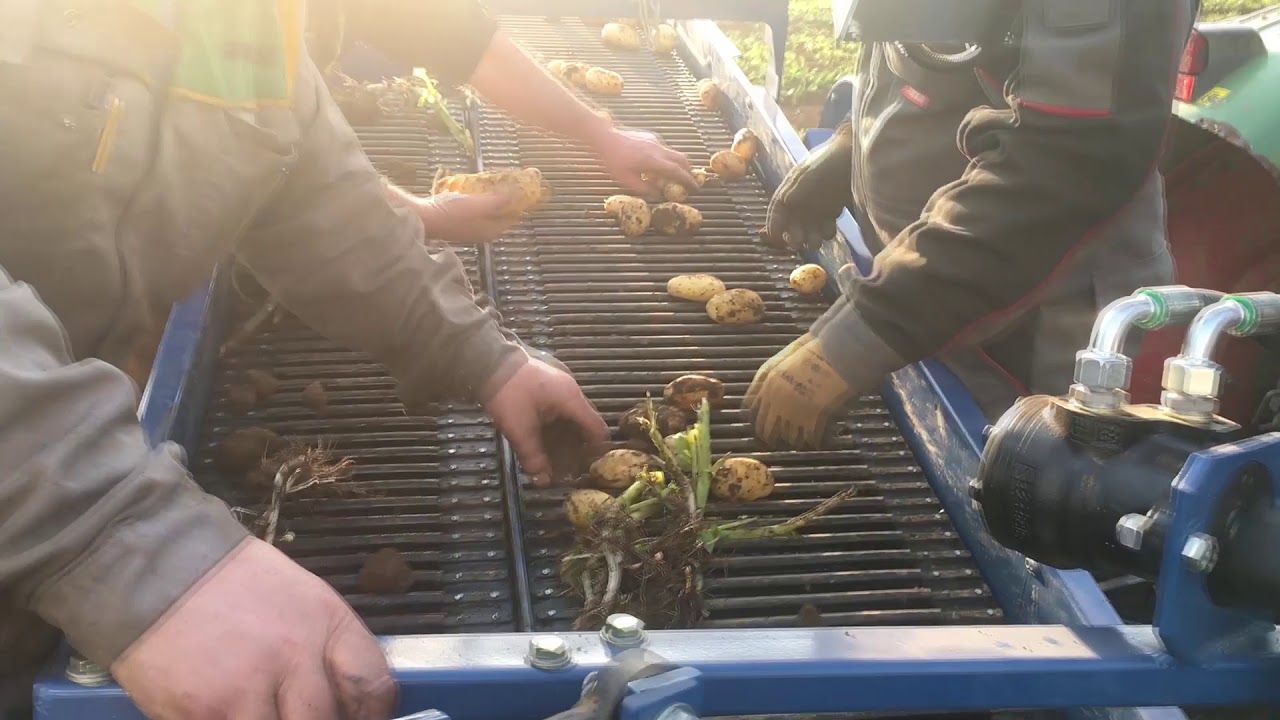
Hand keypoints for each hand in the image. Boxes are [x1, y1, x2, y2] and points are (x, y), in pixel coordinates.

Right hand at [112, 538, 395, 719]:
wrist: (158, 564)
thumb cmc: (232, 582)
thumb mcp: (301, 598)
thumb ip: (324, 647)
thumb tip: (341, 695)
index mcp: (327, 622)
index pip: (373, 687)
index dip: (371, 716)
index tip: (356, 719)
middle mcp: (294, 655)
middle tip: (300, 715)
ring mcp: (247, 687)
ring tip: (260, 711)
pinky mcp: (203, 711)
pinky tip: (227, 712)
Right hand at [414, 190, 519, 244]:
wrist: (425, 218)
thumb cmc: (453, 212)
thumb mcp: (481, 204)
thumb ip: (501, 200)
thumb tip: (519, 193)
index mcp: (493, 230)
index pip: (515, 216)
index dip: (521, 201)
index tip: (524, 186)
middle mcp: (484, 232)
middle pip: (502, 214)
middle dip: (508, 198)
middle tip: (510, 182)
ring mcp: (472, 228)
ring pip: (490, 212)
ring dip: (494, 198)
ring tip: (495, 183)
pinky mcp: (461, 223)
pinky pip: (477, 211)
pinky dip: (481, 201)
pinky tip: (476, 190)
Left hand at [483, 357, 609, 486]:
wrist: (486, 364)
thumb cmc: (508, 394)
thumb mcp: (519, 429)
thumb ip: (533, 456)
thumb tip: (543, 481)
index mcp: (571, 399)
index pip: (597, 428)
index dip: (597, 451)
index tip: (592, 470)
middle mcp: (569, 394)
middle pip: (584, 427)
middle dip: (578, 451)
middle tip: (572, 472)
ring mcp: (557, 391)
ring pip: (569, 423)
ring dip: (565, 443)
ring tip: (557, 464)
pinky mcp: (544, 392)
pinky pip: (557, 416)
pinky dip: (555, 433)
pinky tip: (545, 447)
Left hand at [589, 127, 696, 193]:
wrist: (604, 137)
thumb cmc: (612, 160)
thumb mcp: (626, 180)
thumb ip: (644, 188)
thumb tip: (658, 194)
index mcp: (653, 161)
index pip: (677, 171)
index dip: (688, 180)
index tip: (695, 187)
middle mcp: (657, 149)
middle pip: (681, 159)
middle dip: (689, 170)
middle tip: (691, 180)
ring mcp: (654, 140)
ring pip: (673, 153)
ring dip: (678, 164)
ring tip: (675, 174)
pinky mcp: (649, 136)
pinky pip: (663, 149)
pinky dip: (667, 158)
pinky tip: (658, 164)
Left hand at [743, 334, 850, 449]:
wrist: (837, 354)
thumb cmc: (814, 351)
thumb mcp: (782, 360)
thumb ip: (768, 377)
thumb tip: (762, 394)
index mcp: (766, 385)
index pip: (749, 412)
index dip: (755, 421)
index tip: (761, 425)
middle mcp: (776, 402)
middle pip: (766, 431)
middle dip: (772, 439)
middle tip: (780, 442)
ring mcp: (794, 413)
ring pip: (789, 439)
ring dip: (796, 441)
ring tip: (804, 441)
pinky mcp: (814, 421)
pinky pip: (811, 441)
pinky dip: (816, 442)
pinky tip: (822, 440)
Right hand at [763, 120, 853, 251]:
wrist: (857, 155)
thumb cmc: (831, 160)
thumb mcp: (810, 173)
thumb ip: (797, 189)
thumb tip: (785, 202)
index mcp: (792, 187)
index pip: (778, 207)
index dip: (775, 222)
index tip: (774, 237)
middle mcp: (803, 198)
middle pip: (793, 222)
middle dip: (793, 234)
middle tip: (797, 243)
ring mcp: (819, 204)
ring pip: (810, 227)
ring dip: (810, 237)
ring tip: (814, 242)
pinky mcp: (834, 209)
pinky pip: (826, 226)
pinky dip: (826, 232)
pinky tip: (829, 229)